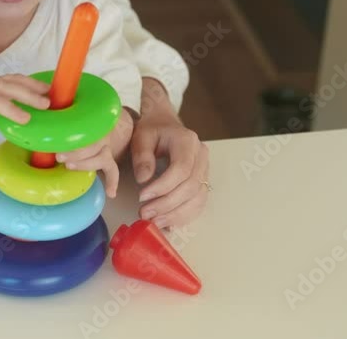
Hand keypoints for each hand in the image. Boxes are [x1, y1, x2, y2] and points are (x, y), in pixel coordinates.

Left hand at [56, 108, 133, 197]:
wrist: (99, 126)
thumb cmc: (76, 127)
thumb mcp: (69, 120)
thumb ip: (56, 123)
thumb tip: (34, 126)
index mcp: (91, 125)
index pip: (84, 128)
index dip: (72, 135)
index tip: (59, 142)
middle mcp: (100, 136)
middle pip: (92, 144)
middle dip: (75, 152)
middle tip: (58, 156)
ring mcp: (106, 148)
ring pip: (101, 157)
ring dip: (84, 164)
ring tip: (69, 166)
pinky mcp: (108, 160)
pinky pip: (113, 171)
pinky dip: (112, 182)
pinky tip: (111, 193)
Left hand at [130, 109, 209, 228]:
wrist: (164, 124)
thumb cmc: (153, 130)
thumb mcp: (142, 137)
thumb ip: (142, 156)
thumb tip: (143, 179)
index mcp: (187, 142)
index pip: (181, 169)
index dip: (163, 187)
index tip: (142, 197)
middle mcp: (201, 156)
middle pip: (191, 187)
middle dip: (167, 204)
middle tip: (145, 213)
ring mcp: (205, 170)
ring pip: (198, 198)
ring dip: (176, 214)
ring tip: (155, 222)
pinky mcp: (203, 181)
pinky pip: (199, 203)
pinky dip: (184, 216)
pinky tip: (168, 223)